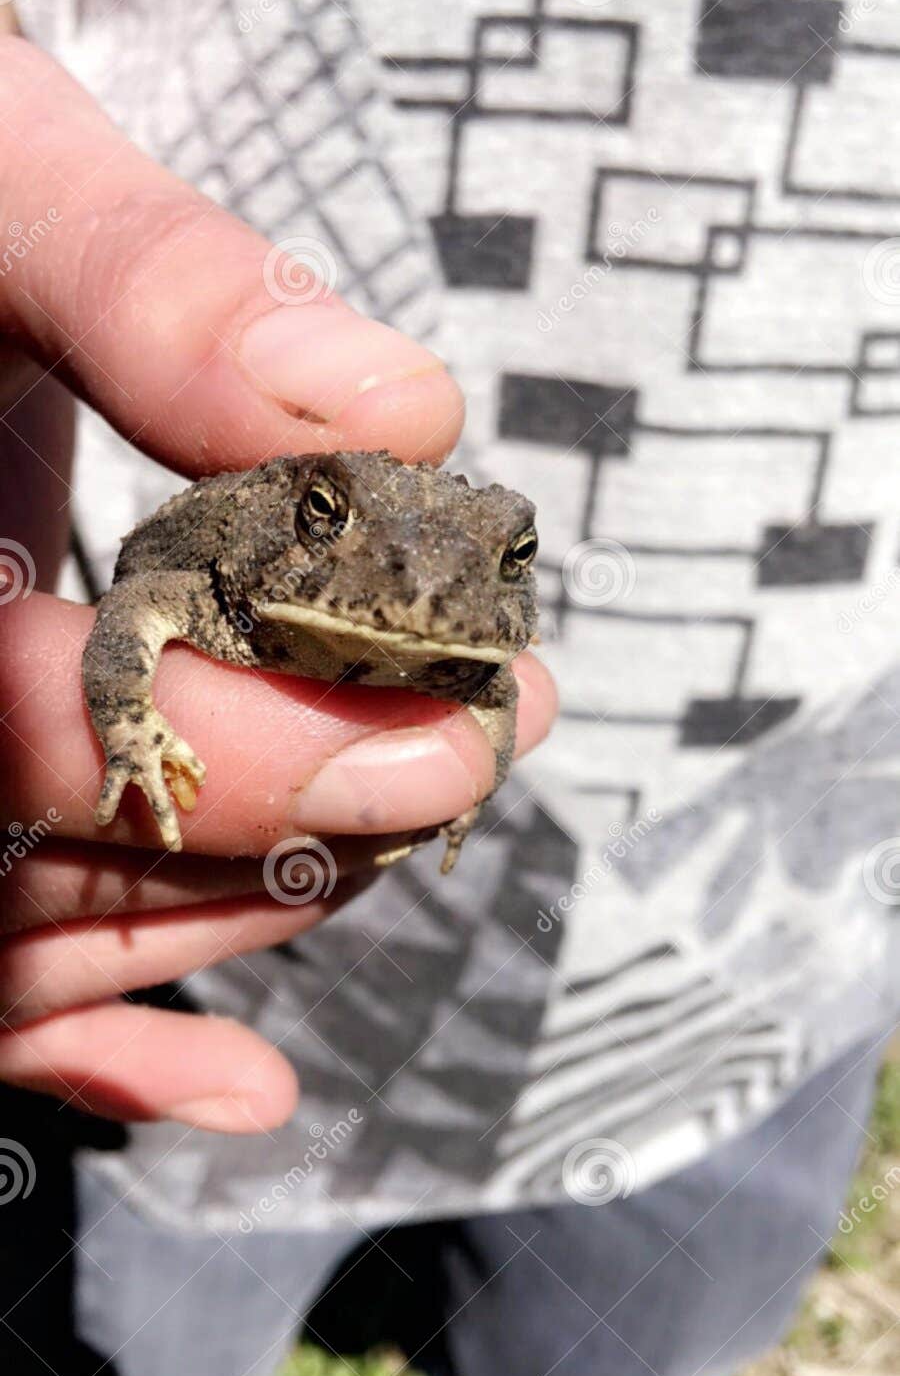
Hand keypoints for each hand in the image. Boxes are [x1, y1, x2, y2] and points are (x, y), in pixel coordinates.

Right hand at [0, 40, 555, 1131]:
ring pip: (27, 933)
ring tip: (406, 841)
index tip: (449, 733)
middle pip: (35, 869)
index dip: (232, 758)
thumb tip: (401, 418)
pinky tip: (238, 1088)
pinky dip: (102, 1042)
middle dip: (277, 847)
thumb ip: (149, 287)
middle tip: (471, 764)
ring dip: (233, 915)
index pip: (10, 724)